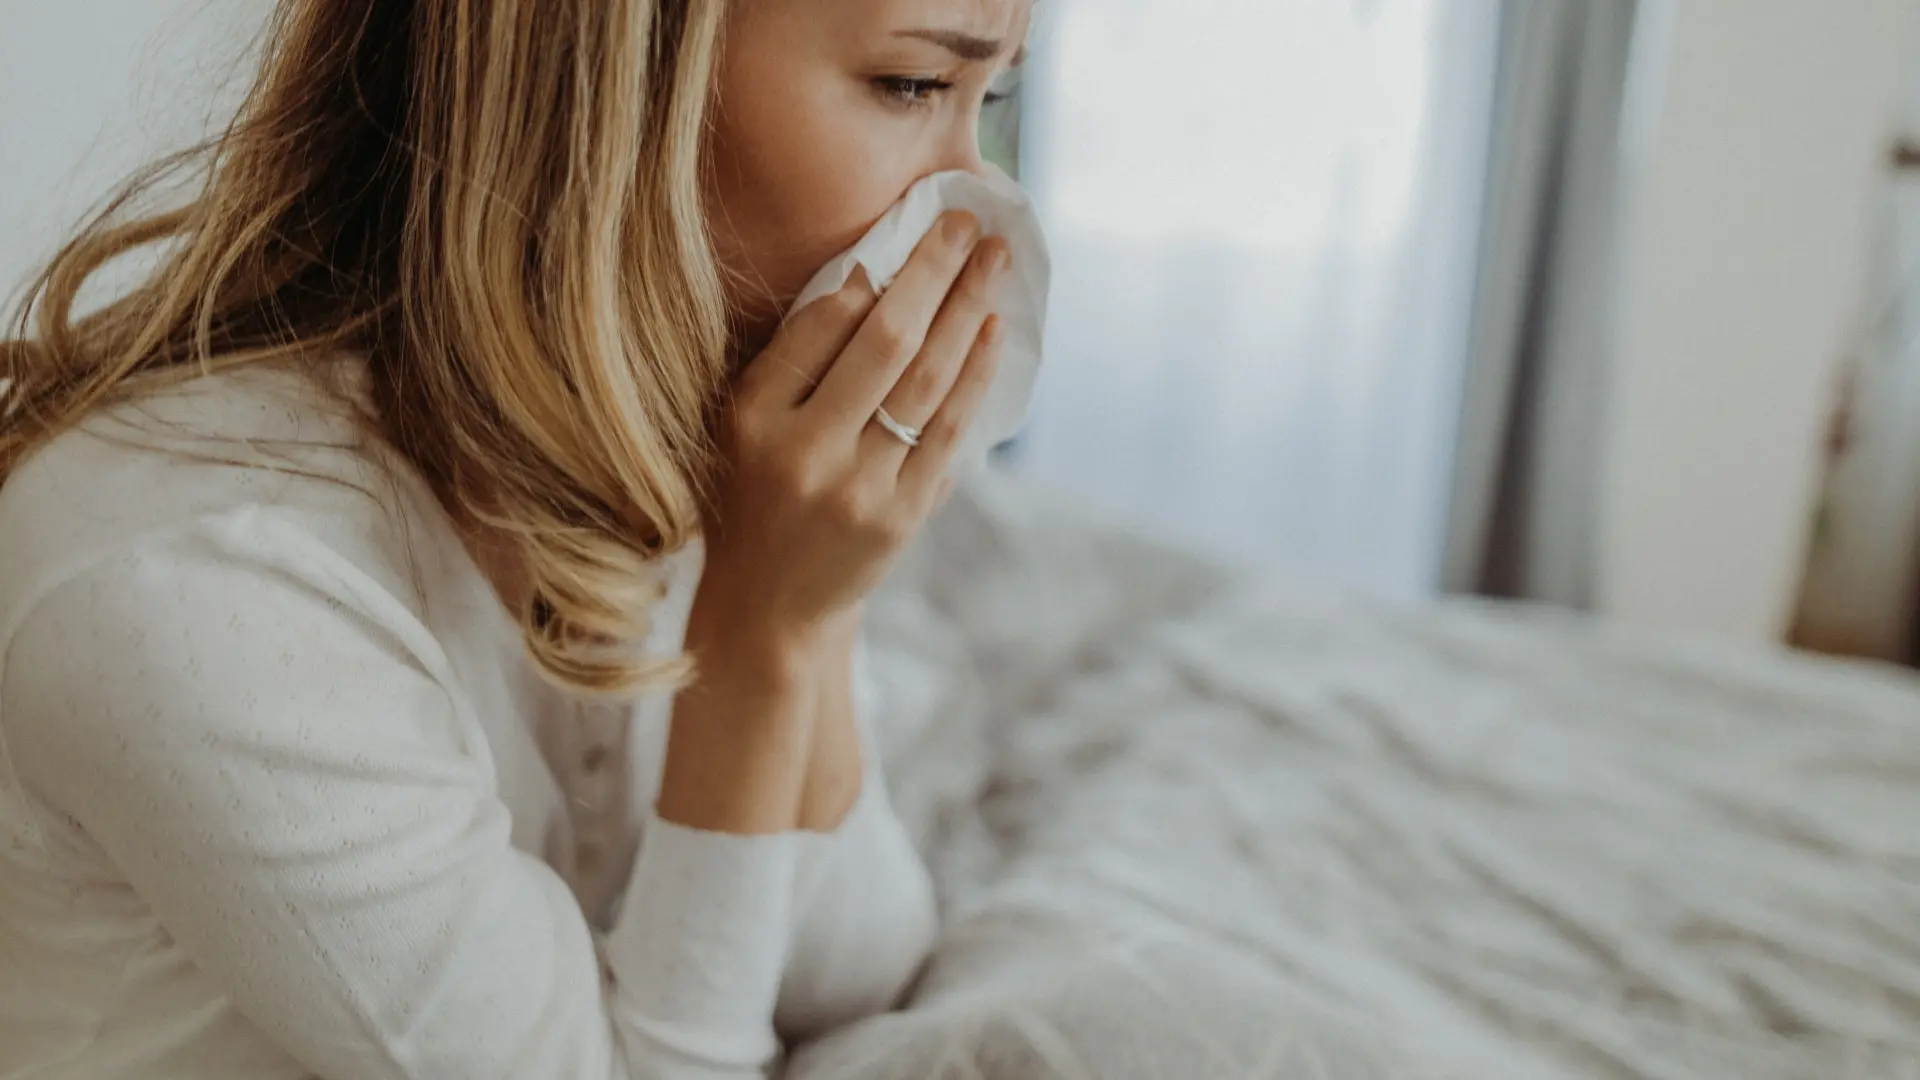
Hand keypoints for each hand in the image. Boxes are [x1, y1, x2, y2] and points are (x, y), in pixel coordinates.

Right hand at [701, 210, 1009, 637]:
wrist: (772, 604)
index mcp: (753, 420)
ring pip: (927, 383)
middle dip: (932, 274)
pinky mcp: (901, 517)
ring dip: (966, 311)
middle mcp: (803, 453)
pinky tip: (991, 329)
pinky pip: (949, 430)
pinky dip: (974, 374)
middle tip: (968, 223)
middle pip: (884, 344)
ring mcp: (859, 489)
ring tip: (993, 260)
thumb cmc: (755, 493)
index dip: (871, 273)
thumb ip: (793, 357)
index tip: (910, 225)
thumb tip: (866, 280)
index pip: (817, 327)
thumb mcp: (744, 423)